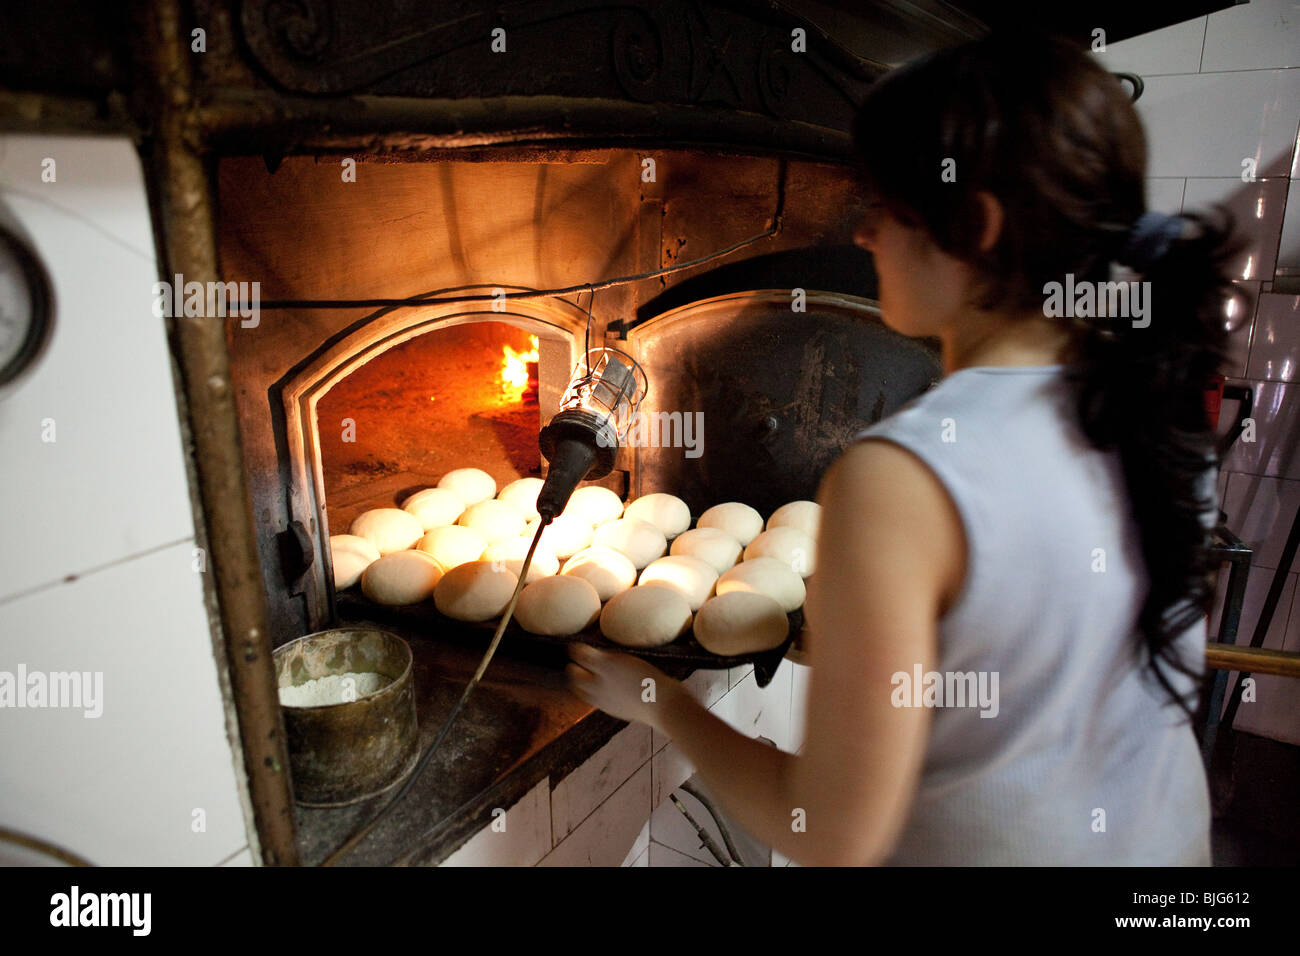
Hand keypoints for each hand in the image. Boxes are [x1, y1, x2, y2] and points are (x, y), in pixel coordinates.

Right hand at [565, 643, 686, 732]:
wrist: (663, 705)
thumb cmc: (658, 705)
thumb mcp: (635, 705)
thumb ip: (625, 698)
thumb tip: (635, 694)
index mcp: (605, 704)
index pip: (583, 694)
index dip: (580, 685)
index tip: (582, 676)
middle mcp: (598, 694)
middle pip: (575, 682)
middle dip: (573, 672)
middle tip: (575, 662)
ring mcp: (600, 678)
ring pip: (575, 669)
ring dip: (574, 659)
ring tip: (574, 649)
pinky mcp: (606, 664)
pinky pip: (583, 654)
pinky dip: (577, 648)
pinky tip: (576, 643)